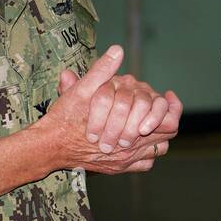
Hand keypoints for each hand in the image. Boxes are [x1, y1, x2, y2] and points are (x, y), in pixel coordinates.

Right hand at [41, 46, 182, 174]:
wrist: (48, 146)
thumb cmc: (65, 117)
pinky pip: (144, 164)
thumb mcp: (82, 89)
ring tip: (150, 121)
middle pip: (165, 137)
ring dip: (156, 136)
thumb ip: (102, 71)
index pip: (168, 123)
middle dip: (164, 120)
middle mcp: (130, 151)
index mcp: (128, 129)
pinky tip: (138, 140)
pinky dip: (145, 154)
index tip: (167, 95)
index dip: (172, 108)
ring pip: (156, 150)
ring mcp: (125, 162)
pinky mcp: (117, 169)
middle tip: (158, 106)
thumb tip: (117, 50)